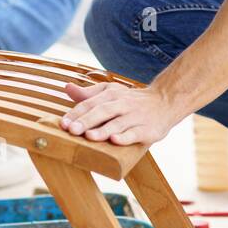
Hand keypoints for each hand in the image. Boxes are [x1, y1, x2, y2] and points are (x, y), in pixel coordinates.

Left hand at [59, 81, 183, 146]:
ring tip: (89, 136)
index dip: (76, 113)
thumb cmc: (131, 100)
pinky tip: (115, 140)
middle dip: (86, 121)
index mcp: (111, 94)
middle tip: (71, 130)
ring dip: (103, 130)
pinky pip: (135, 133)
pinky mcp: (147, 130)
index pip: (90, 103)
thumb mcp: (111, 92)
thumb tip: (67, 87)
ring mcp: (135, 117)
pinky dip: (125, 137)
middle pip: (102, 111)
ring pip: (118, 123)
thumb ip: (88, 93)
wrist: (165, 102)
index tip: (63, 124)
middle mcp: (123, 104)